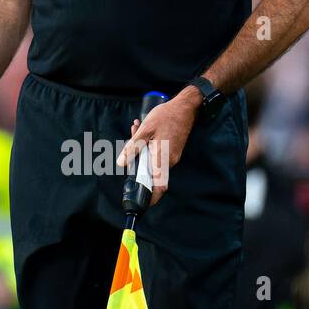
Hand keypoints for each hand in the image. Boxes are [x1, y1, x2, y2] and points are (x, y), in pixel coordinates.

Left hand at [115, 90, 199, 208]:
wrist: (186, 107)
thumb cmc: (166, 116)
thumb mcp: (145, 130)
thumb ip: (133, 148)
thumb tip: (122, 163)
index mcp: (162, 158)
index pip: (159, 186)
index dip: (151, 197)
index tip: (143, 202)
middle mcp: (170, 161)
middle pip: (151, 172)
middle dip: (137, 163)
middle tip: (129, 146)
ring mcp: (172, 156)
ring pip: (153, 161)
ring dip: (141, 150)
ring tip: (135, 130)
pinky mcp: (173, 150)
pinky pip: (158, 154)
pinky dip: (148, 146)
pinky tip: (142, 131)